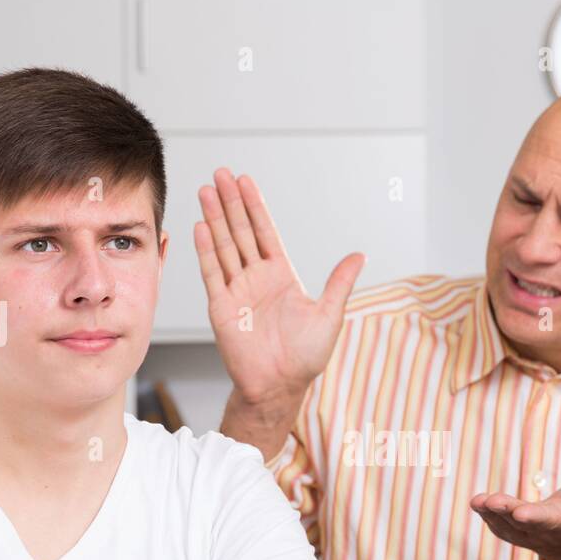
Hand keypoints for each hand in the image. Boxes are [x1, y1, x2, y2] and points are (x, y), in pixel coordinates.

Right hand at [194, 168, 365, 403]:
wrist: (279, 386)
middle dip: (231, 203)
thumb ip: (339, 282)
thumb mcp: (330, 315)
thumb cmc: (305, 357)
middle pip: (241, 232)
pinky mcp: (222, 307)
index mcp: (282, 276)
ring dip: (215, 219)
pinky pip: (212, 274)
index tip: (245, 181)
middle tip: (221, 174)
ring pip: (224, 247)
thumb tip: (359, 256)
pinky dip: (206, 250)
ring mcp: (238, 291)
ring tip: (206, 191)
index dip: (255, 207)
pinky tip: (201, 227)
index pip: (265, 232)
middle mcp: (257, 279)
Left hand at [470, 451, 560, 559]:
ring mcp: (531, 536)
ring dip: (491, 515)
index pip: (552, 520)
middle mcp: (548, 533)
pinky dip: (488, 518)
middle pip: (525, 524)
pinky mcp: (518, 534)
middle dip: (507, 512)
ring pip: (508, 528)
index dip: (536, 517)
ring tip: (477, 501)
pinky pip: (501, 529)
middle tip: (489, 501)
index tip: (521, 513)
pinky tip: (478, 503)